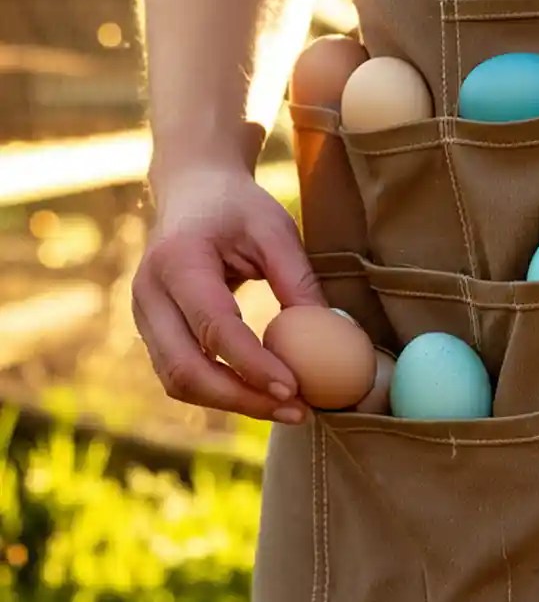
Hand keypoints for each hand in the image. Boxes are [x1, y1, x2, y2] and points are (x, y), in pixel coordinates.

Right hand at [132, 166, 324, 423]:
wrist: (192, 191)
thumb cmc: (239, 208)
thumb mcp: (275, 230)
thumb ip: (296, 279)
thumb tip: (330, 334)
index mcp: (178, 261)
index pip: (214, 327)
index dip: (252, 364)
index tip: (295, 388)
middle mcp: (148, 294)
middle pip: (186, 368)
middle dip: (242, 399)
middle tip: (298, 411)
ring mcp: (143, 316)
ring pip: (178, 381)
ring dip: (233, 403)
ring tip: (289, 409)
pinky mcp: (153, 332)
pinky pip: (181, 375)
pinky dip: (221, 392)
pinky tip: (264, 396)